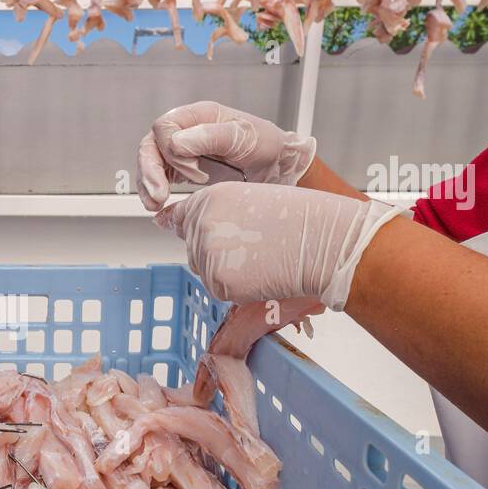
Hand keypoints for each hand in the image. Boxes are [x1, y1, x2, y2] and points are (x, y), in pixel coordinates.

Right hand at [137, 102, 317, 210]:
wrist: (278, 166)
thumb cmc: (266, 145)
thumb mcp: (243, 137)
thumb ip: (210, 136)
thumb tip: (176, 142)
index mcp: (198, 115)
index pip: (164, 128)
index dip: (171, 152)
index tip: (193, 173)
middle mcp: (186, 130)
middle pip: (150, 145)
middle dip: (150, 172)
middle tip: (158, 195)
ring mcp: (182, 150)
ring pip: (150, 163)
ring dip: (148, 184)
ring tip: (154, 205)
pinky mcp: (182, 169)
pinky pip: (159, 177)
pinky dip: (154, 191)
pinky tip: (158, 206)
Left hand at [155, 181, 399, 309]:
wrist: (324, 242)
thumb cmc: (296, 219)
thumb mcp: (247, 199)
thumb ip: (208, 210)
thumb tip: (164, 220)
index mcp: (209, 198)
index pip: (179, 217)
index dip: (198, 228)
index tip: (216, 233)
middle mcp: (202, 224)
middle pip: (193, 248)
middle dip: (217, 250)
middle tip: (255, 243)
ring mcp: (208, 255)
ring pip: (204, 270)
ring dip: (227, 269)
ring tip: (261, 255)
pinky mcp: (219, 283)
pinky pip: (219, 289)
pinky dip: (237, 287)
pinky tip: (261, 272)